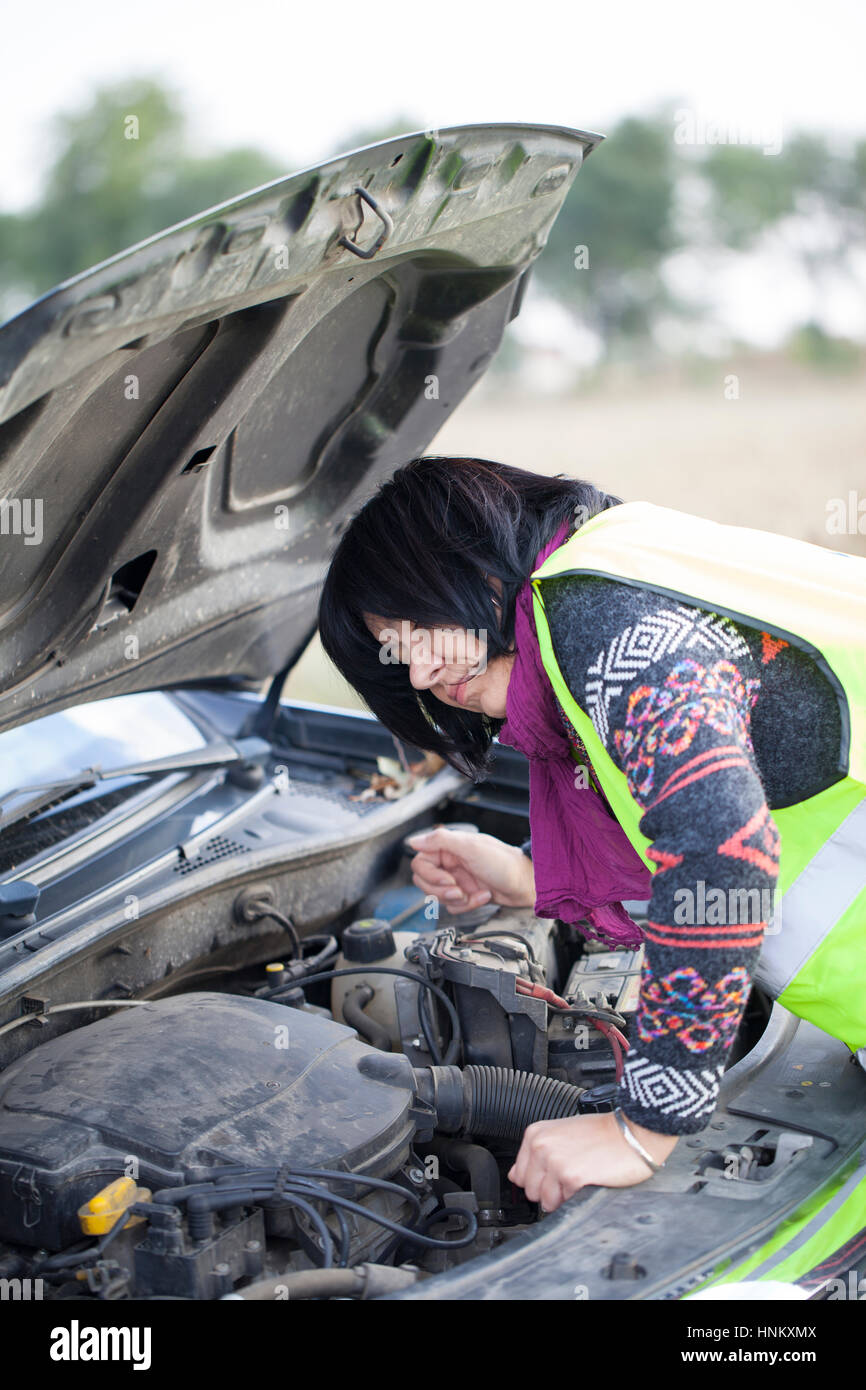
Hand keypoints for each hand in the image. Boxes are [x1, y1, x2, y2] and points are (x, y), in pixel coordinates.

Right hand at [404, 826, 534, 914]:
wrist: (526, 884)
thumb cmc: (504, 863)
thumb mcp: (471, 846)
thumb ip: (440, 840)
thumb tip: (412, 840)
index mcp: (449, 849)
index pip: (420, 863)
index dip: (430, 875)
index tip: (447, 879)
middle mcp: (451, 864)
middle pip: (425, 882)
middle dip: (441, 891)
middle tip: (459, 891)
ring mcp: (458, 880)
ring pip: (438, 897)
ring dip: (458, 899)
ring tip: (475, 893)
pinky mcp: (467, 895)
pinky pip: (453, 906)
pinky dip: (469, 905)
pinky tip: (484, 896)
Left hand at [507, 1111, 678, 1211]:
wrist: (633, 1133)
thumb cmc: (603, 1134)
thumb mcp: (562, 1135)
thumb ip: (537, 1154)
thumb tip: (515, 1176)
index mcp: (536, 1134)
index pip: (519, 1175)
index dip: (540, 1180)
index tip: (556, 1174)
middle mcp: (541, 1146)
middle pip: (530, 1191)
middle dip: (550, 1190)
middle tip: (572, 1175)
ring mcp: (555, 1162)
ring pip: (545, 1201)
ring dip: (564, 1197)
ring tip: (581, 1177)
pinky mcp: (571, 1177)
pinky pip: (564, 1203)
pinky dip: (578, 1197)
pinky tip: (589, 1180)